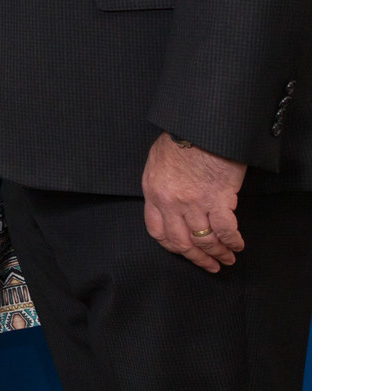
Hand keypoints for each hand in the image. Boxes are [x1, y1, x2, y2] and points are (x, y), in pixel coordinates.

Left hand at [142, 133, 247, 271]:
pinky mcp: (218, 198)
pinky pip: (225, 229)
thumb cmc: (182, 137)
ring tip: (227, 259)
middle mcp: (170, 202)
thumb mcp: (159, 161)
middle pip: (181, 241)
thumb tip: (172, 204)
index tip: (185, 252)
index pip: (158, 231)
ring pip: (204, 239)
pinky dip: (232, 241)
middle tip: (210, 265)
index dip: (173, 246)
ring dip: (217, 253)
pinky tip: (237, 245)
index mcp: (154, 192)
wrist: (201, 125)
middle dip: (197, 258)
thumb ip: (163, 185)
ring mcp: (193, 202)